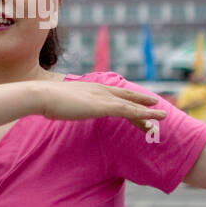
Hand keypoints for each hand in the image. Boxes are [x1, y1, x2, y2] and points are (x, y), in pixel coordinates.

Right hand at [38, 82, 164, 131]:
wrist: (42, 96)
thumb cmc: (46, 100)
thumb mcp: (61, 102)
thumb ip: (69, 104)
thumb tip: (65, 108)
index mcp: (92, 88)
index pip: (115, 94)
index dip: (129, 99)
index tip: (139, 103)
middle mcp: (101, 89)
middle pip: (127, 98)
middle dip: (142, 103)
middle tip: (157, 109)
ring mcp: (103, 97)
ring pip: (131, 105)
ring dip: (148, 111)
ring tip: (163, 116)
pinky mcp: (103, 106)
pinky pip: (128, 111)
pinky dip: (143, 114)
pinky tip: (153, 119)